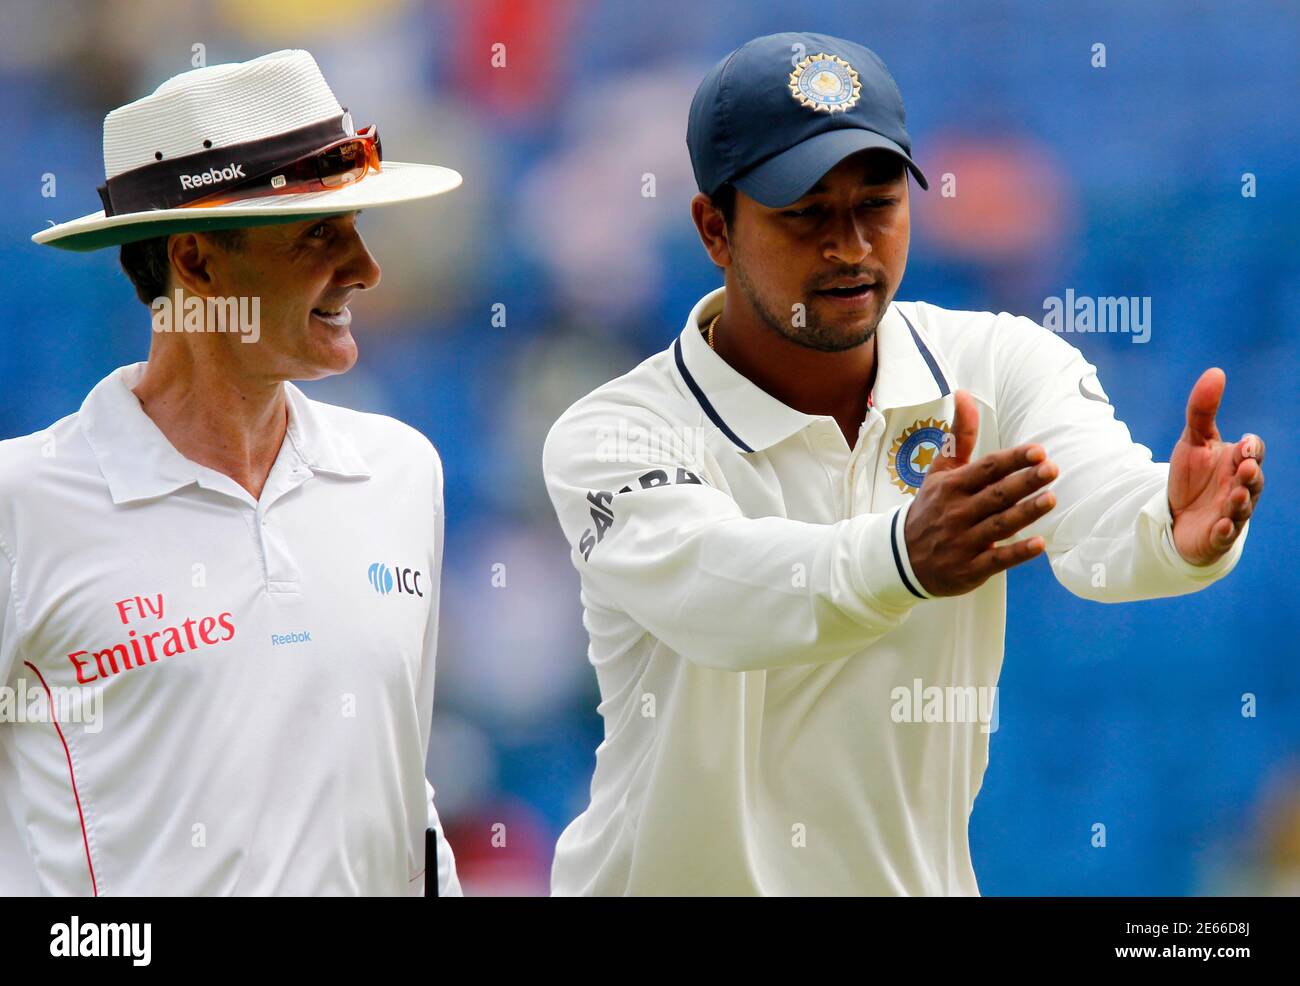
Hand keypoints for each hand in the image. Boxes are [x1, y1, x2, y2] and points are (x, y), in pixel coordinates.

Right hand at [904, 390, 1058, 596]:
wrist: (902, 557)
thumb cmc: (930, 507)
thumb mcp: (940, 471)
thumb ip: (960, 435)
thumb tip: (964, 394)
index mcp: (952, 486)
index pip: (986, 469)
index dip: (1012, 459)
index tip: (1038, 450)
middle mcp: (957, 512)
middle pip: (996, 495)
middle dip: (1024, 482)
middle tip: (1052, 469)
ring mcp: (962, 541)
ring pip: (999, 525)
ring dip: (1026, 513)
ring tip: (1052, 499)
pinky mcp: (969, 568)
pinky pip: (996, 559)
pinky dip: (1016, 553)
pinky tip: (1038, 544)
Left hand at [1169, 368, 1264, 565]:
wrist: (1178, 515)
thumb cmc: (1193, 476)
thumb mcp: (1192, 441)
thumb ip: (1202, 410)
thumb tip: (1216, 372)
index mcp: (1238, 462)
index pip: (1254, 452)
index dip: (1252, 448)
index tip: (1244, 443)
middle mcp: (1240, 487)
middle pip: (1253, 479)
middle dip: (1250, 473)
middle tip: (1244, 466)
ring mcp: (1231, 512)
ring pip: (1243, 507)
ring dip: (1241, 501)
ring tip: (1234, 494)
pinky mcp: (1218, 534)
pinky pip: (1226, 534)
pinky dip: (1226, 531)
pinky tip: (1222, 526)